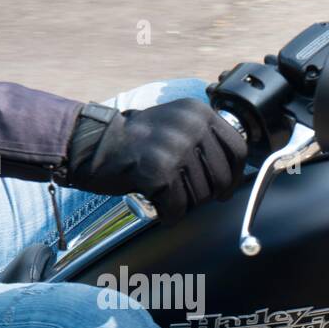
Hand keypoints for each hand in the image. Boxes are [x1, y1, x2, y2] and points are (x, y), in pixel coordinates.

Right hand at [66, 99, 246, 223]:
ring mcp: (174, 148)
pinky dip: (169, 214)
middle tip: (187, 195)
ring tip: (166, 194)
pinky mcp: (158, 172)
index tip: (224, 187)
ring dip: (185, 204)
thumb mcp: (176, 126)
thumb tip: (235, 173)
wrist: (90, 144)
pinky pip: (178, 208)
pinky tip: (158, 208)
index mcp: (197, 112)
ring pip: (201, 196)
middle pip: (222, 178)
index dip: (235, 175)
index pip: (238, 149)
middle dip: (207, 195)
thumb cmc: (135, 142)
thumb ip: (205, 141)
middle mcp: (189, 126)